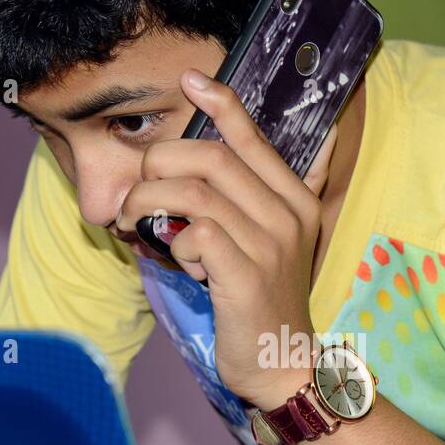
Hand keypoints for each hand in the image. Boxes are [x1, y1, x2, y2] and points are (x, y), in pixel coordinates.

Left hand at [116, 68, 338, 408]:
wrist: (284, 365)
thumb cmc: (264, 300)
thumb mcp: (278, 241)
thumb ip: (276, 194)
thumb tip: (310, 142)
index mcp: (296, 199)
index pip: (253, 138)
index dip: (221, 103)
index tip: (189, 80)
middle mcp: (288, 216)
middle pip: (212, 158)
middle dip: (158, 164)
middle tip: (136, 193)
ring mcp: (270, 246)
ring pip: (195, 193)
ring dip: (149, 202)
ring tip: (133, 222)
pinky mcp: (247, 278)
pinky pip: (198, 235)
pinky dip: (175, 242)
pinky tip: (178, 260)